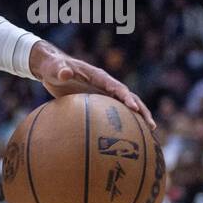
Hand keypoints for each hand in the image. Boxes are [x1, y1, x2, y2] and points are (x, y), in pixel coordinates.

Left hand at [29, 42, 154, 130]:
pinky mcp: (98, 100)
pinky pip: (113, 111)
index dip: (126, 97)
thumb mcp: (54, 68)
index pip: (117, 87)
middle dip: (141, 110)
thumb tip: (64, 73)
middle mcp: (105, 84)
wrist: (52, 68)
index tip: (134, 109)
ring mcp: (103, 93)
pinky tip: (126, 135)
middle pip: (129, 97)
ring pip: (124, 105)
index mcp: (99, 76)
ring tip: (150, 132)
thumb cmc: (53, 67)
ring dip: (138, 117)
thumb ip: (60, 70)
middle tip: (150, 126)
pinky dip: (123, 120)